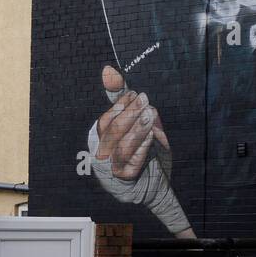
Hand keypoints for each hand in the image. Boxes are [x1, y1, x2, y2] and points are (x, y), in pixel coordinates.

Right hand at [96, 65, 170, 179]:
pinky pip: (132, 160)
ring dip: (136, 128)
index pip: (105, 120)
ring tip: (149, 115)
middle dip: (129, 112)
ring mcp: (112, 167)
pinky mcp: (125, 177)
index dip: (118, 105)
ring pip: (121, 145)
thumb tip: (110, 71)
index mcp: (102, 139)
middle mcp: (102, 153)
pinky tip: (151, 134)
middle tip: (144, 100)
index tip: (134, 94)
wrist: (153, 185)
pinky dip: (142, 145)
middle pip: (112, 130)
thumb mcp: (137, 124)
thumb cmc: (143, 152)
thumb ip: (127, 103)